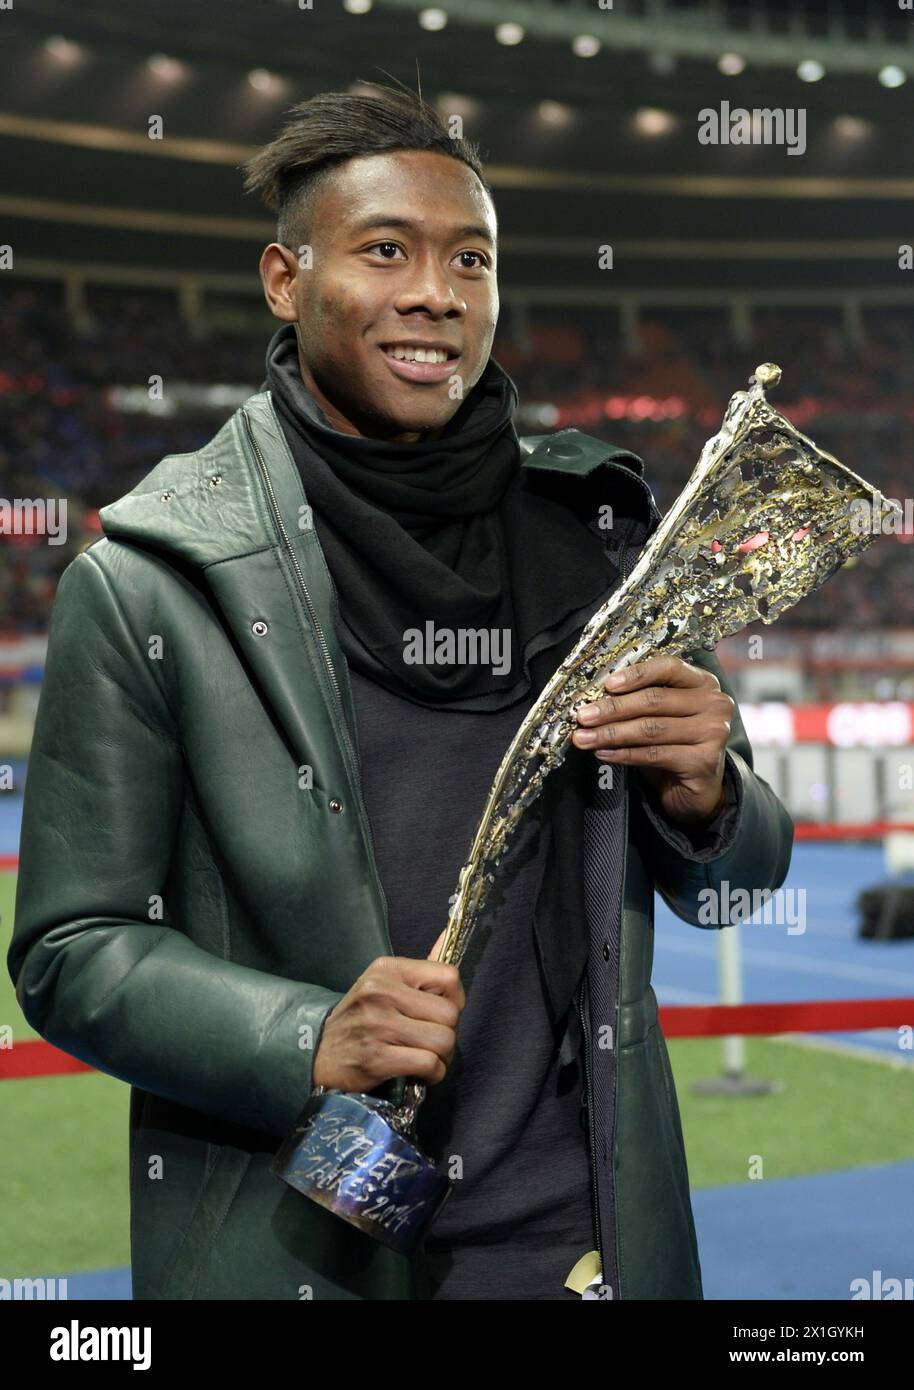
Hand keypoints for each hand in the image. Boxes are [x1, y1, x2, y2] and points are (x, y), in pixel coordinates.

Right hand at [312, 927, 464, 1091]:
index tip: (441, 1013)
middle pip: (449, 1014)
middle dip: (449, 1033)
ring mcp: (378, 1025)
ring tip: (428, 1057)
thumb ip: (420, 970)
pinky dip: (432, 1074)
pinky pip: (429, 1065)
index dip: (455, 999)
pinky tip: (419, 1072)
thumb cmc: (360, 1017)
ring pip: (443, 1041)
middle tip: (433, 1041)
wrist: (318, 1052)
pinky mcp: (377, 1057)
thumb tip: (447, 936)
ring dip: (443, 1057)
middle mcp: (381, 992)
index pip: (449, 976)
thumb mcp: (383, 984)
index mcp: (387, 969)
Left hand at [571, 655, 733, 827]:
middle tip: (583, 716)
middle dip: (613, 709)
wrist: (697, 789)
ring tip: (584, 738)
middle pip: (655, 700)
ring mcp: (713, 733)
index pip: (668, 667)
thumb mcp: (661, 716)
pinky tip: (603, 753)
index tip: (606, 684)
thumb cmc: (674, 744)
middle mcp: (714, 703)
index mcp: (703, 682)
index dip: (636, 674)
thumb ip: (639, 701)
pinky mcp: (704, 761)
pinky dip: (624, 754)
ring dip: (612, 733)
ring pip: (651, 729)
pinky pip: (654, 754)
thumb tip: (595, 698)